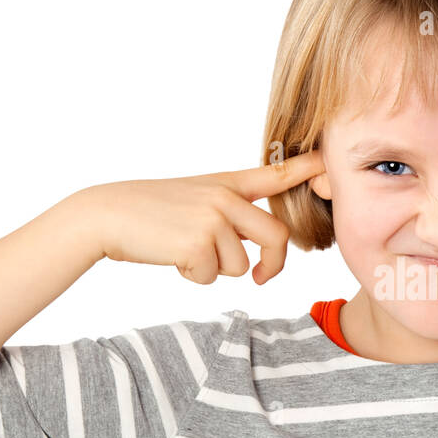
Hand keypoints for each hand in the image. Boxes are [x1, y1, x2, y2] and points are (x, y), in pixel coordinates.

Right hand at [77, 149, 325, 284]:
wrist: (107, 215)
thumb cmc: (148, 213)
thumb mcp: (193, 200)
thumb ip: (227, 215)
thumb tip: (251, 254)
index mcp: (226, 184)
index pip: (275, 174)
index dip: (307, 169)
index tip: (331, 160)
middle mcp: (225, 197)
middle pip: (277, 237)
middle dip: (273, 266)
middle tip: (259, 278)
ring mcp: (214, 218)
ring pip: (240, 265)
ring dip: (215, 270)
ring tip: (184, 251)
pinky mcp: (199, 242)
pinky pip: (214, 277)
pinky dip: (195, 277)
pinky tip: (172, 257)